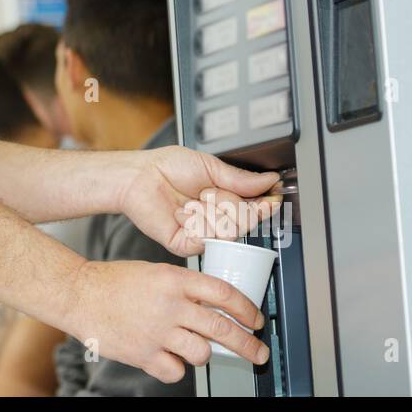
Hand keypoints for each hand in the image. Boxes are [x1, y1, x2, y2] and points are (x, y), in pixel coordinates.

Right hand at [69, 258, 269, 378]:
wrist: (79, 295)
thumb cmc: (113, 282)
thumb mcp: (154, 272)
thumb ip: (184, 287)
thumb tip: (214, 305)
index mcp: (173, 280)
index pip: (223, 293)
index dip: (246, 308)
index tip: (255, 319)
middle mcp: (169, 306)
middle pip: (222, 328)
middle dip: (247, 344)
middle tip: (258, 351)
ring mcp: (156, 332)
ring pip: (201, 353)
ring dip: (203, 353)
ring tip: (193, 347)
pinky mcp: (143, 354)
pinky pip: (175, 372)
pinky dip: (175, 368)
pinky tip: (166, 357)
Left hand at [120, 145, 282, 256]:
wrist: (140, 176)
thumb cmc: (167, 167)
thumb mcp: (210, 166)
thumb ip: (240, 179)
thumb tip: (269, 180)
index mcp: (224, 199)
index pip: (255, 209)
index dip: (264, 205)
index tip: (272, 198)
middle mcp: (216, 218)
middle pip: (244, 221)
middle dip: (228, 202)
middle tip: (208, 191)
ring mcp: (203, 233)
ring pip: (228, 230)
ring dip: (209, 210)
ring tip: (190, 201)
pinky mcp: (188, 244)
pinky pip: (207, 237)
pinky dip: (195, 220)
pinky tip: (182, 212)